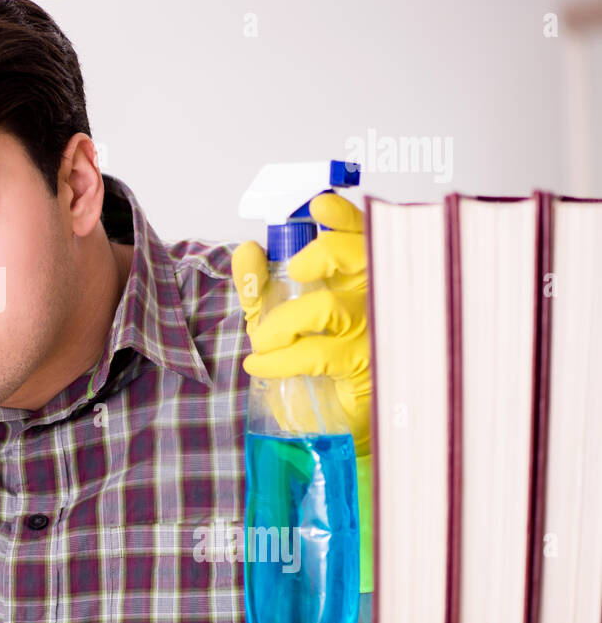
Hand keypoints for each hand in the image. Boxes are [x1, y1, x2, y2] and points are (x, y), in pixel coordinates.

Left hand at [230, 193, 371, 456]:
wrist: (332, 417)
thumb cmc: (314, 356)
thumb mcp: (278, 314)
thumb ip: (259, 282)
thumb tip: (247, 249)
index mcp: (358, 277)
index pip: (361, 235)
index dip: (344, 216)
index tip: (320, 205)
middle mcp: (374, 297)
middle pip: (358, 256)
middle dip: (321, 254)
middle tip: (293, 269)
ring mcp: (373, 332)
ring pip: (330, 307)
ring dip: (284, 320)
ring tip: (262, 338)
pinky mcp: (366, 370)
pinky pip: (316, 354)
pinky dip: (278, 357)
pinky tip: (260, 363)